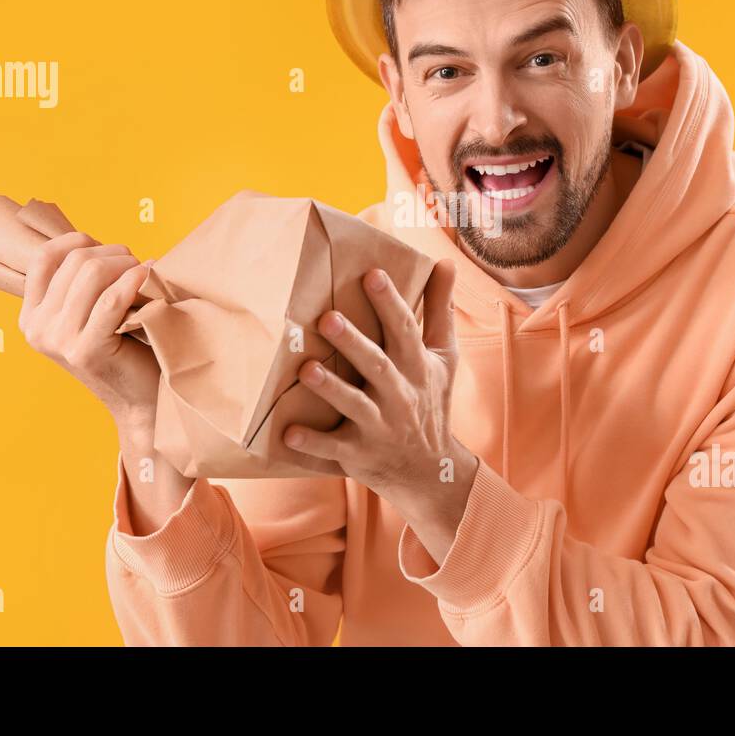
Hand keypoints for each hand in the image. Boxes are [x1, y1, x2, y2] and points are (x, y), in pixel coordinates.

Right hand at [18, 231, 159, 434]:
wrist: (142, 400)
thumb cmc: (125, 348)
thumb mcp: (90, 312)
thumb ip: (81, 282)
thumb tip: (94, 239)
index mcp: (31, 316)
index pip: (43, 257)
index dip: (78, 241)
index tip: (108, 250)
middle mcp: (37, 328)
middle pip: (75, 261)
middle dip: (112, 253)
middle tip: (137, 264)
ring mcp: (58, 340)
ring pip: (92, 274)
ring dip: (126, 264)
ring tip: (144, 272)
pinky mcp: (85, 350)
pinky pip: (111, 300)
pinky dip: (133, 281)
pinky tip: (149, 276)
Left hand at [284, 259, 478, 555]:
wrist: (430, 472)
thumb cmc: (431, 402)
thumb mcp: (443, 358)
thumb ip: (439, 310)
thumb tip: (446, 263)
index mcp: (418, 368)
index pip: (406, 330)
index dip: (390, 302)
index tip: (372, 273)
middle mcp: (400, 396)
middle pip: (377, 366)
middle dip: (353, 343)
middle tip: (327, 318)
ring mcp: (380, 428)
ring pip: (354, 406)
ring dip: (331, 389)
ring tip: (307, 369)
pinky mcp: (359, 456)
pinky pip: (333, 450)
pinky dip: (312, 445)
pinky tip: (288, 433)